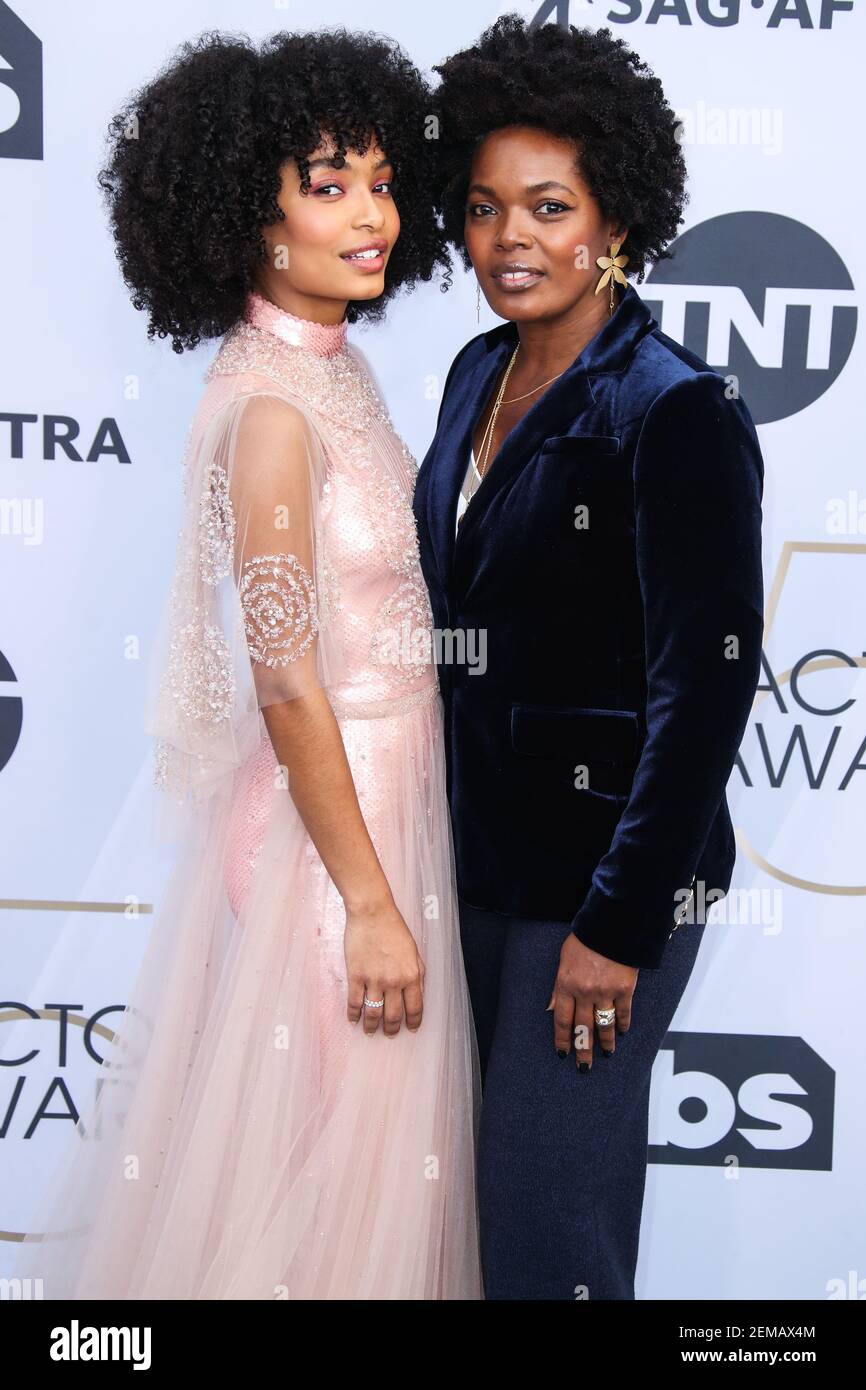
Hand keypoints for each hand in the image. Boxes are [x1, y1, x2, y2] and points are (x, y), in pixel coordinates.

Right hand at [344, 896, 425, 1036]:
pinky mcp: (356, 976)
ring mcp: (373, 980)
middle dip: (392, 1029)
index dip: (413, 1022)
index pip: (415, 1008)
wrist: (372, 913)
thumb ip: (418, 972)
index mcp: (411, 975)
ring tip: (370, 1032)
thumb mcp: (414, 951)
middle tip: (390, 1034)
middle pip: (394, 1015)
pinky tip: (353, 1020)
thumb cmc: (394, 928)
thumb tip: (418, 992)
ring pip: (373, 1013)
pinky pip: (355, 1002)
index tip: (411, 1029)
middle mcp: (394, 982)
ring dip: (372, 1026)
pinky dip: (354, 1014)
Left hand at [547, 934, 637, 1068]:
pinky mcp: (624, 990)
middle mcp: (584, 992)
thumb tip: (551, 1008)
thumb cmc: (585, 939)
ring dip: (605, 1042)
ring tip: (606, 1054)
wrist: (611, 926)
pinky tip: (622, 1033)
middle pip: (583, 1028)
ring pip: (604, 1025)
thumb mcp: (563, 959)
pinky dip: (623, 1024)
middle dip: (583, 1050)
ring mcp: (605, 992)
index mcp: (566, 984)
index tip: (563, 1053)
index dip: (563, 1039)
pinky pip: (623, 1013)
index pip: (562, 1020)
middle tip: (583, 1067)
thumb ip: (558, 987)